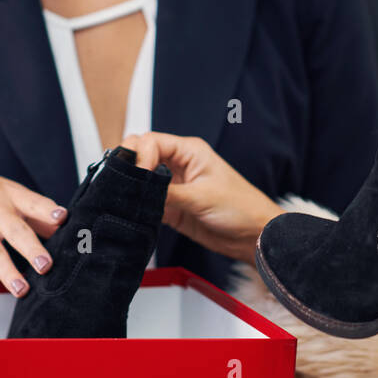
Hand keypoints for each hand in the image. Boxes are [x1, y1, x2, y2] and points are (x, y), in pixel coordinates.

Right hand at [0, 154, 65, 301]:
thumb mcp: (6, 191)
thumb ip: (35, 210)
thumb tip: (64, 226)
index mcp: (10, 195)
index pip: (34, 202)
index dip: (48, 210)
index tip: (62, 218)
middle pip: (15, 230)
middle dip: (31, 249)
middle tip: (46, 266)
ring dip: (7, 272)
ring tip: (22, 290)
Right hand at [120, 132, 283, 261]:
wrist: (253, 235)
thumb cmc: (241, 207)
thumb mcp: (202, 197)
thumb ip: (167, 192)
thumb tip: (139, 188)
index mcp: (189, 151)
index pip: (151, 142)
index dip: (139, 156)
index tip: (137, 176)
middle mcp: (179, 165)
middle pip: (141, 155)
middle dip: (130, 166)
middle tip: (124, 184)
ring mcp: (173, 186)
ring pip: (141, 179)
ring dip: (132, 187)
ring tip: (127, 199)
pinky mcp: (171, 207)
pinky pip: (146, 201)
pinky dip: (138, 205)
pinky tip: (135, 212)